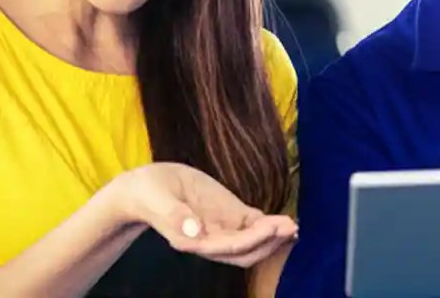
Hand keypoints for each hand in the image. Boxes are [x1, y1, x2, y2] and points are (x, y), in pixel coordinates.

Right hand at [111, 162, 297, 266]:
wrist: (146, 187)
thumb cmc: (147, 193)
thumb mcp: (157, 199)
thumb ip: (173, 216)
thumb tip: (194, 232)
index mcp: (192, 241)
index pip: (228, 246)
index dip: (252, 239)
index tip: (271, 226)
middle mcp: (209, 240)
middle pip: (245, 251)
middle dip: (268, 242)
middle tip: (290, 227)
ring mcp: (221, 228)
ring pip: (252, 241)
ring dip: (273, 237)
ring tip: (293, 226)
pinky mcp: (228, 215)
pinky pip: (251, 225)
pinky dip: (268, 226)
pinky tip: (285, 222)